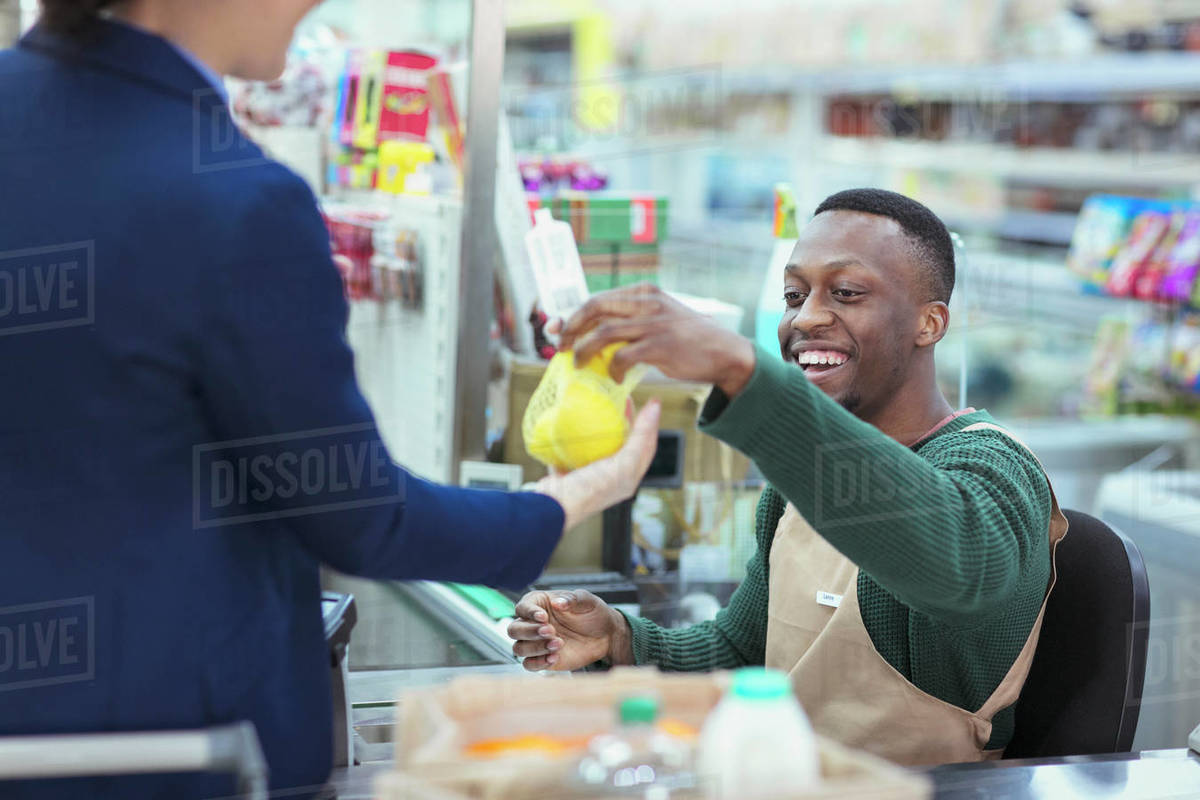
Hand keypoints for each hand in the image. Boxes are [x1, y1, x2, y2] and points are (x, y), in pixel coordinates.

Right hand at [506, 589, 631, 670]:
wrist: (605, 635)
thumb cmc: (593, 613)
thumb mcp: (586, 601)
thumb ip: (572, 599)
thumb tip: (557, 602)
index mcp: (539, 604)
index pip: (522, 607)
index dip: (529, 612)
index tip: (543, 617)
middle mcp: (533, 623)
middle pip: (514, 629)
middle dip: (530, 632)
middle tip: (551, 631)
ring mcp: (536, 642)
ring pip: (519, 648)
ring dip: (536, 648)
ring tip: (559, 644)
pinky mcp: (542, 659)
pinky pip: (529, 664)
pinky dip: (539, 662)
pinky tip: (555, 657)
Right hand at [532, 399, 659, 531]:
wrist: (553, 507)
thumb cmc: (590, 489)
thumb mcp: (623, 464)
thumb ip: (640, 438)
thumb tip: (655, 410)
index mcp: (628, 477)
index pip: (647, 445)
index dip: (651, 422)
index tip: (651, 401)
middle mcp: (611, 476)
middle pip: (624, 442)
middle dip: (627, 420)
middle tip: (623, 398)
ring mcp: (589, 473)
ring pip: (600, 444)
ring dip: (601, 425)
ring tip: (600, 405)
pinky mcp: (569, 470)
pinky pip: (574, 449)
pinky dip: (574, 435)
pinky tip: (572, 422)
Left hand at [554, 284, 756, 396]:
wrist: (724, 352)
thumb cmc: (687, 339)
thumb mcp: (659, 318)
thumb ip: (631, 321)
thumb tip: (593, 333)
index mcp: (644, 292)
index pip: (599, 298)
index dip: (573, 313)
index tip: (556, 328)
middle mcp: (647, 302)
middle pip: (595, 308)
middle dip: (571, 327)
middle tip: (562, 347)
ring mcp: (654, 322)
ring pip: (604, 332)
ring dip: (585, 350)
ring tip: (579, 363)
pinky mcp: (661, 345)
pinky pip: (622, 356)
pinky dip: (612, 368)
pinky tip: (614, 377)